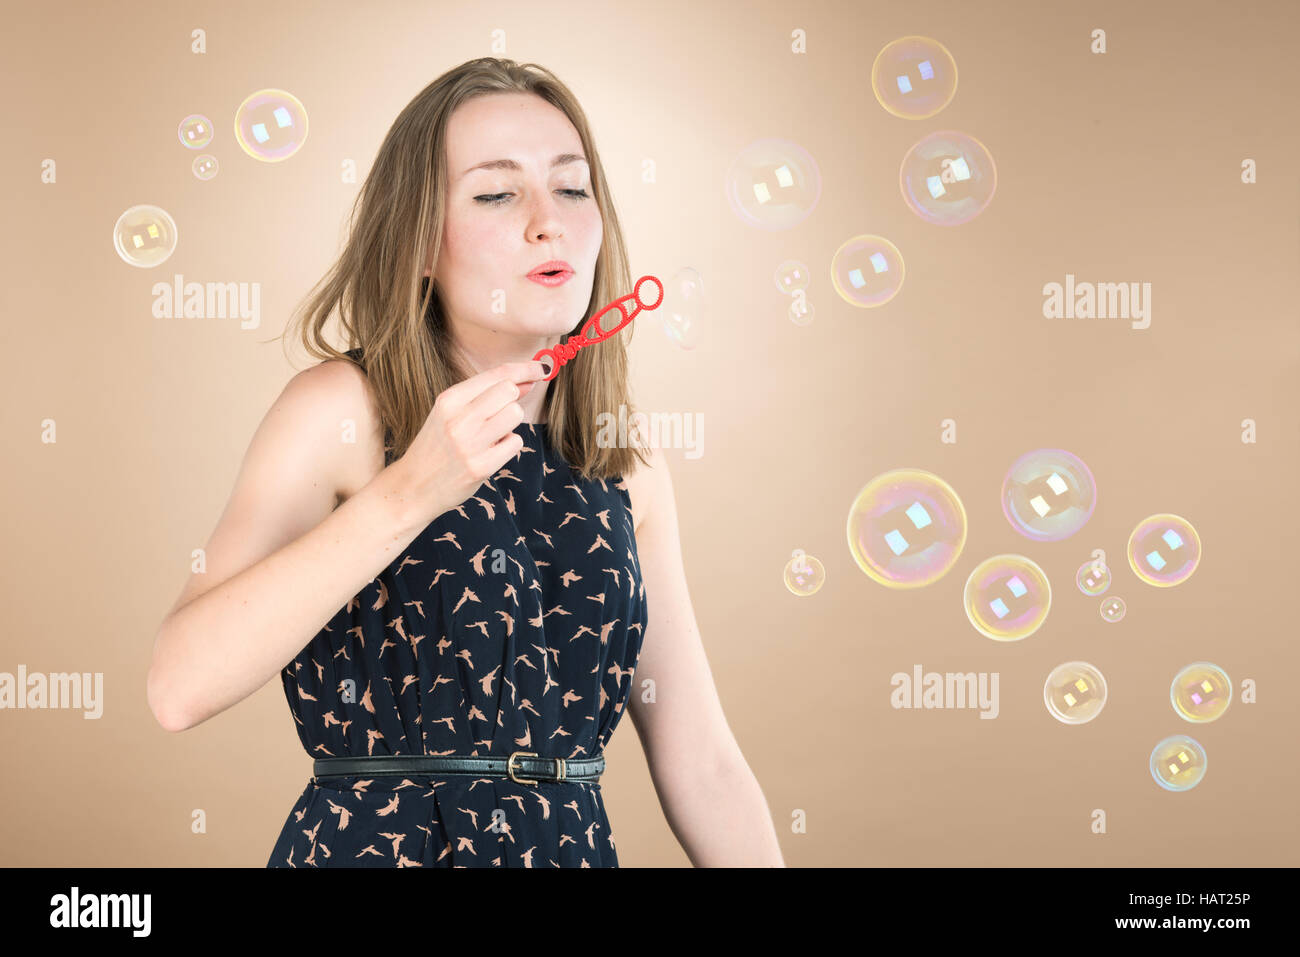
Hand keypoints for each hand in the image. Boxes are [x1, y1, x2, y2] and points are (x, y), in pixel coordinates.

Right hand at [390, 359, 546, 521]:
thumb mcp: (451, 412)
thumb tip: (529, 380)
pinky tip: (490, 452)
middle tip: (499, 414)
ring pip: (515, 414)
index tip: (541, 369)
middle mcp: (458, 418)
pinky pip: (515, 442)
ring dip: (511, 423)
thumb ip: (487, 395)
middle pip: (509, 391)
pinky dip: (508, 446)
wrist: (414, 485)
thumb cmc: (438, 445)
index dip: (525, 369)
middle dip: (513, 399)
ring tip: (491, 435)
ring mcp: (469, 444)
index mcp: (449, 399)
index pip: (497, 374)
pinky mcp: (481, 467)